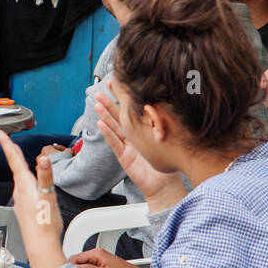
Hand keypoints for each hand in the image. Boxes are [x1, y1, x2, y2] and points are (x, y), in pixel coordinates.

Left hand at [0, 130, 65, 267]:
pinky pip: (24, 189)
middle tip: (6, 139)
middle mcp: (20, 192)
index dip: (6, 143)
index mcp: (25, 185)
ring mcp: (21, 201)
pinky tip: (30, 183)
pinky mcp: (24, 210)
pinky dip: (25, 180)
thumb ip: (45, 176)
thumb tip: (43, 159)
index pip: (14, 159)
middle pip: (15, 166)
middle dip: (12, 151)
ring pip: (19, 178)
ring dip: (18, 165)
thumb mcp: (48, 197)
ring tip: (17, 156)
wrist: (41, 246)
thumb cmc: (45, 224)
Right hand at [94, 90, 185, 210]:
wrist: (166, 184)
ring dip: (105, 116)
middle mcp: (134, 136)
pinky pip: (115, 143)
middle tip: (101, 91)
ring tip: (97, 104)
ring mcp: (128, 146)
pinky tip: (100, 124)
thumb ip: (165, 122)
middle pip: (119, 116)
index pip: (131, 110)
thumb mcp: (168, 137)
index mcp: (144, 130)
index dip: (123, 98)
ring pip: (114, 127)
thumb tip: (168, 101)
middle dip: (110, 103)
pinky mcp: (125, 157)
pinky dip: (108, 133)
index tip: (118, 84)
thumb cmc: (170, 162)